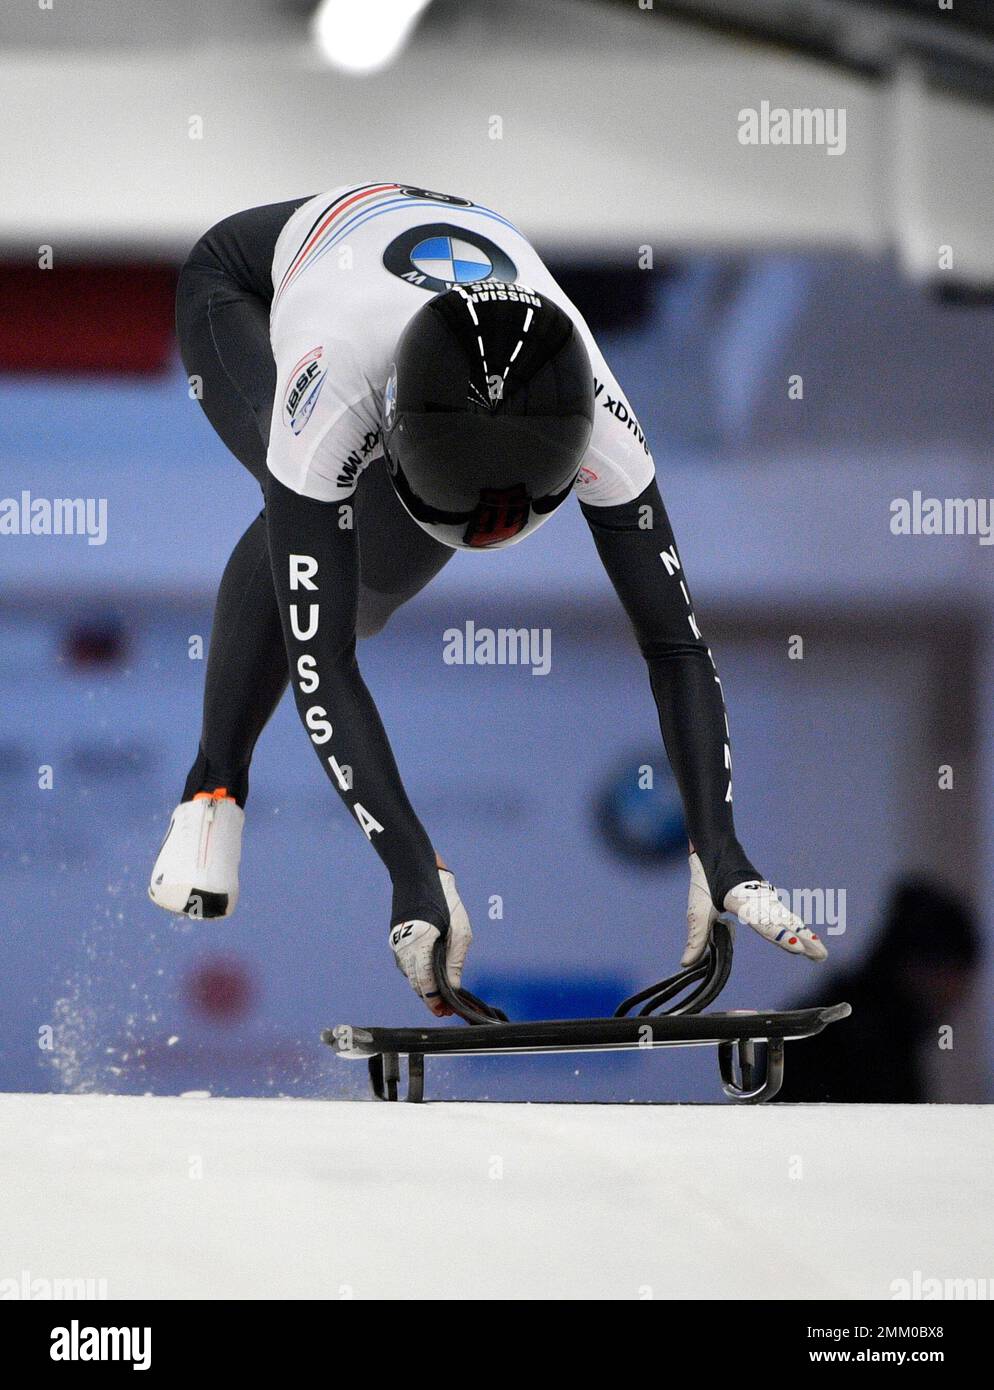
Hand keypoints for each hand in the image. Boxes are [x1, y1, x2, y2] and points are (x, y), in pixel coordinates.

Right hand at [389, 867, 471, 1016]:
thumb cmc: (445, 901)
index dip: (434, 1000)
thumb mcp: (460, 931)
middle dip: (430, 997)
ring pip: (409, 974)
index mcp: (418, 944)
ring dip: (423, 986)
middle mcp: (402, 947)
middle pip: (415, 983)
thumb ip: (455, 961)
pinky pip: (406, 963)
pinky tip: (430, 975)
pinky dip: (417, 972)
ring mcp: (396, 943)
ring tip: (441, 995)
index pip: (424, 982)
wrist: (419, 876)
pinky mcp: (395, 939)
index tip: (444, 1012)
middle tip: (445, 1009)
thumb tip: (454, 987)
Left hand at [683, 850, 827, 965]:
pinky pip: (785, 915)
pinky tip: (808, 939)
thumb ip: (697, 935)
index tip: (797, 946)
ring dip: (805, 935)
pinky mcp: (767, 899)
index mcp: (740, 899)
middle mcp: (758, 898)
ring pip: (788, 918)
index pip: (763, 920)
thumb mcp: (696, 908)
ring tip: (820, 955)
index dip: (779, 935)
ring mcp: (766, 897)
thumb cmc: (705, 877)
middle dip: (803, 939)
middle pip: (783, 921)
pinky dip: (797, 927)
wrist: (715, 848)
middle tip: (821, 956)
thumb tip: (687, 962)